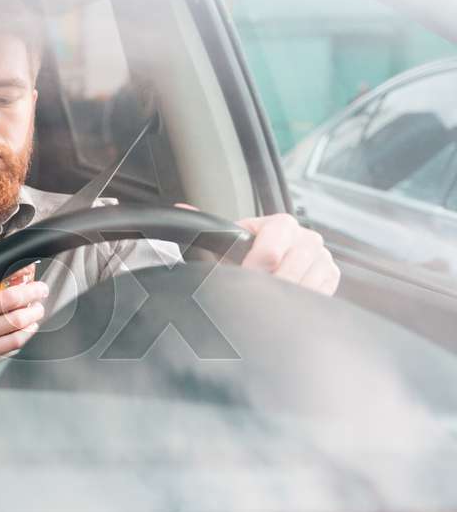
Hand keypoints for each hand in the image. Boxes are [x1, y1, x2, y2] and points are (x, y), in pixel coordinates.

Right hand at [0, 267, 47, 378]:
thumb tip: (0, 276)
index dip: (19, 279)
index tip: (32, 278)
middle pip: (9, 301)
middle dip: (32, 293)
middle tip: (41, 291)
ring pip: (15, 322)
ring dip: (33, 315)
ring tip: (36, 311)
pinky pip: (13, 342)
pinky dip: (27, 333)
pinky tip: (29, 328)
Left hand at [176, 204, 339, 296]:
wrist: (262, 272)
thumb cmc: (243, 258)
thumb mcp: (227, 243)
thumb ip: (208, 228)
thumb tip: (181, 208)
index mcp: (281, 224)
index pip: (273, 247)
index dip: (255, 267)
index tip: (244, 278)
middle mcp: (305, 237)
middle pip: (293, 266)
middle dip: (271, 284)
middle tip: (255, 295)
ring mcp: (321, 256)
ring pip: (308, 281)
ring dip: (286, 294)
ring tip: (268, 300)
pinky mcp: (330, 276)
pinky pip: (321, 292)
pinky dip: (302, 301)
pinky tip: (286, 304)